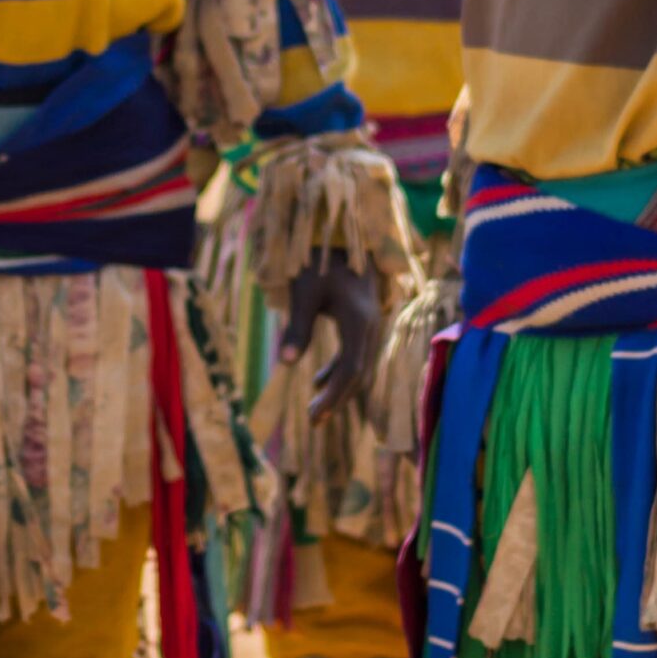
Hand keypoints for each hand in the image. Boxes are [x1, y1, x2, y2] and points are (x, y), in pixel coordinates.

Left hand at [279, 252, 382, 422]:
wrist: (340, 236)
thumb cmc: (318, 261)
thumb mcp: (303, 291)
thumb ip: (296, 327)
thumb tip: (285, 364)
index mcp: (359, 320)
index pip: (352, 369)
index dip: (336, 395)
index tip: (316, 414)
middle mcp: (371, 326)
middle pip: (359, 374)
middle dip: (337, 399)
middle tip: (313, 422)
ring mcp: (371, 325)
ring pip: (360, 367)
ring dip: (339, 389)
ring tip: (315, 411)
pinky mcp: (364, 323)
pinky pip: (356, 355)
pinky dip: (340, 371)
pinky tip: (319, 382)